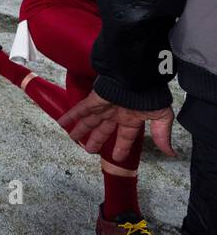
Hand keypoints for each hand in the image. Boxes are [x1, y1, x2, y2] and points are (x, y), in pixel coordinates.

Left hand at [57, 91, 176, 162]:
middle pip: (103, 129)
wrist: (137, 76)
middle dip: (96, 139)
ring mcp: (104, 106)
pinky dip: (70, 116)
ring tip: (73, 137)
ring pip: (90, 121)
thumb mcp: (161, 117)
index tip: (118, 158)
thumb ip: (162, 135)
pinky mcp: (93, 99)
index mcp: (133, 118)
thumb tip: (171, 153)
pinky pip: (79, 109)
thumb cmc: (150, 95)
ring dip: (81, 129)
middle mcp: (116, 113)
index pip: (125, 136)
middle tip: (88, 150)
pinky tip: (62, 122)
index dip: (122, 147)